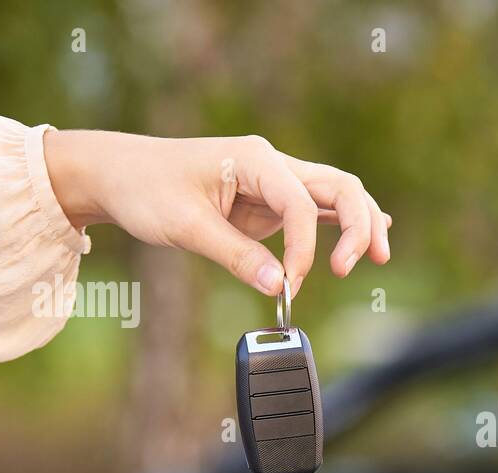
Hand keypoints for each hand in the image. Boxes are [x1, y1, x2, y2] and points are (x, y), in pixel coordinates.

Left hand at [44, 129, 390, 295]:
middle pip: (339, 187)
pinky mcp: (269, 200)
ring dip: (361, 223)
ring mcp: (274, 181)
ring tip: (380, 256)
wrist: (117, 174)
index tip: (291, 284)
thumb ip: (237, 256)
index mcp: (255, 159)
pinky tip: (373, 234)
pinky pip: (317, 209)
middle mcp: (272, 164)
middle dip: (359, 226)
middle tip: (360, 266)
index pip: (300, 205)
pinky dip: (344, 223)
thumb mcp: (186, 226)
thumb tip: (280, 287)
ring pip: (336, 194)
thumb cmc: (144, 189)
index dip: (305, 248)